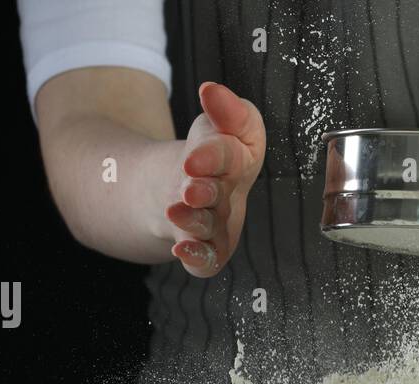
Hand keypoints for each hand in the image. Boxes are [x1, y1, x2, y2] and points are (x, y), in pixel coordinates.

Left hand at [165, 82, 265, 277]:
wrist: (189, 189)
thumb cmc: (209, 153)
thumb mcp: (217, 123)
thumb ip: (224, 110)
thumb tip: (210, 89)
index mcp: (242, 158)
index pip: (235, 153)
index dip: (215, 155)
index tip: (192, 155)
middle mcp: (233, 194)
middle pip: (222, 192)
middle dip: (207, 189)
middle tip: (190, 186)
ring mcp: (221, 224)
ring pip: (210, 226)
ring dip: (195, 220)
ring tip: (176, 210)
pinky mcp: (210, 249)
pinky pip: (207, 259)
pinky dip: (197, 257)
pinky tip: (180, 249)